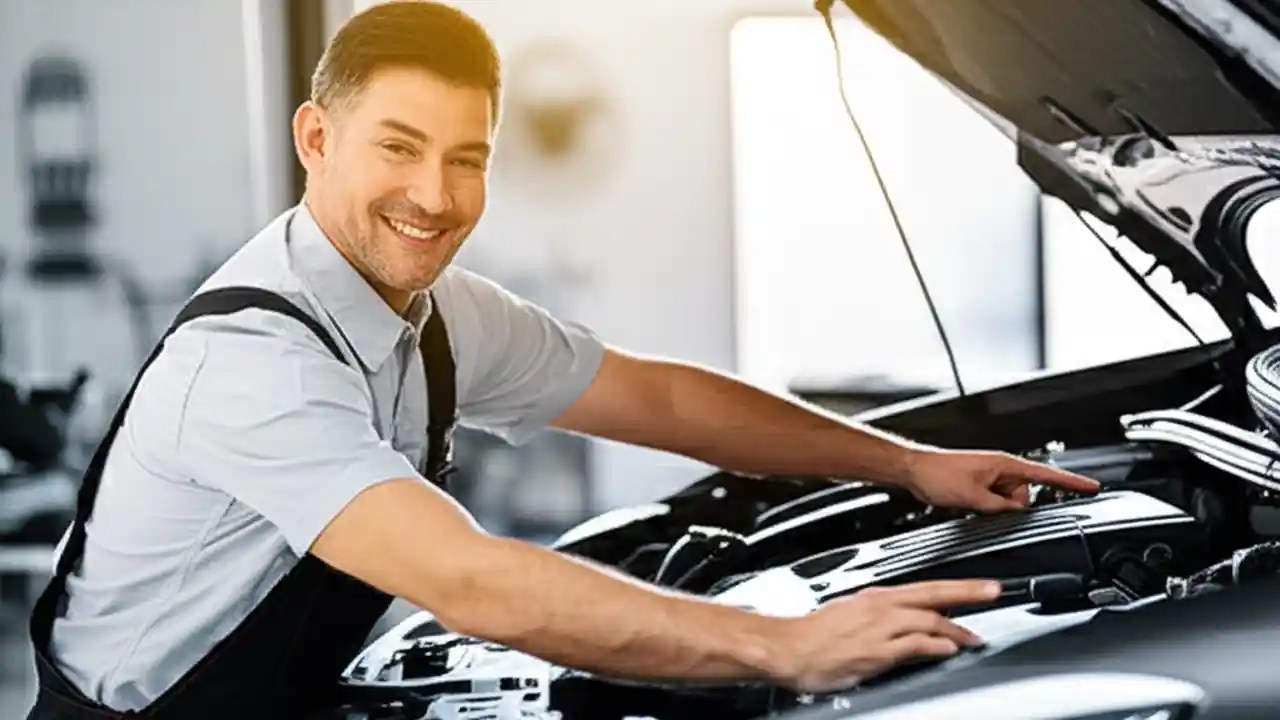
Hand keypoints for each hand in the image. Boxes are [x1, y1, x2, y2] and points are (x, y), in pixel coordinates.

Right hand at [774, 580, 998, 692]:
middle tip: (993, 591)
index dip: (956, 586)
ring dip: (957, 628)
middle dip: (968, 593)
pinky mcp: (877, 650)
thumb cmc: (813, 635)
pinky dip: (935, 646)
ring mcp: (881, 628)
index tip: (979, 586)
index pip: (925, 587)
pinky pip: (914, 645)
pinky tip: (948, 649)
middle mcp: (881, 607)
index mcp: (875, 597)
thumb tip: (901, 624)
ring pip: (929, 621)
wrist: (789, 647)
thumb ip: (880, 618)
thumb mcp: (849, 614)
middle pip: (934, 596)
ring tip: (974, 636)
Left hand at [901, 447, 1100, 511]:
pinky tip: (968, 503)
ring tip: (968, 500)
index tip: (1094, 487)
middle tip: (982, 503)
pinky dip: (986, 507)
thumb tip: (1015, 514)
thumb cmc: (937, 474)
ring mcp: (991, 477)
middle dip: (1010, 507)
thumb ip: (1000, 508)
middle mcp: (1001, 469)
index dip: (1072, 482)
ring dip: (993, 508)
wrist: (914, 470)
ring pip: (1009, 504)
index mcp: (1005, 464)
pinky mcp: (981, 486)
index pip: (1047, 475)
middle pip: (1025, 497)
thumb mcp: (973, 497)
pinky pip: (994, 503)